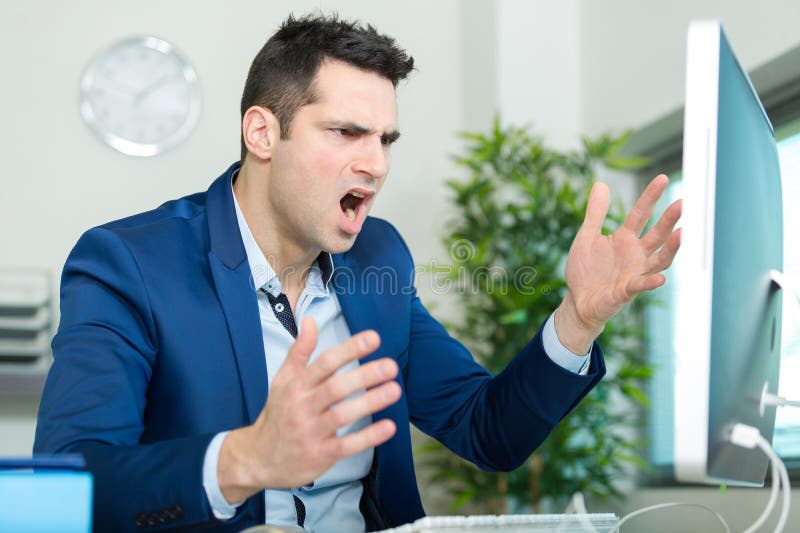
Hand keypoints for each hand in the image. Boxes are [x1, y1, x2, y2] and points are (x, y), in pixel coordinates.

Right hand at [217, 318, 400, 502]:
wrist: (258, 459)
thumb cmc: (278, 415)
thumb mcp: (283, 380)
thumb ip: (299, 351)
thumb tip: (311, 321)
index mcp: (296, 386)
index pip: (325, 363)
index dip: (349, 349)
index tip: (374, 338)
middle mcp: (302, 407)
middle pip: (335, 388)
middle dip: (364, 375)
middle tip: (390, 365)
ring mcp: (310, 433)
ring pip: (342, 415)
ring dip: (370, 402)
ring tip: (395, 389)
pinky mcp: (320, 456)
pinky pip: (346, 446)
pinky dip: (368, 437)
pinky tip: (388, 426)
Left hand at [555, 174, 681, 352]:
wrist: (577, 300)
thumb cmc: (585, 270)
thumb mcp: (586, 237)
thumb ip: (595, 213)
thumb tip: (601, 184)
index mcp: (624, 238)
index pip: (640, 214)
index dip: (650, 197)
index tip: (663, 178)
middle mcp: (635, 254)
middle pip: (657, 235)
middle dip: (669, 220)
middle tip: (681, 203)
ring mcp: (634, 273)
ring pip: (659, 259)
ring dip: (671, 248)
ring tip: (682, 233)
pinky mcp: (626, 292)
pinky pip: (640, 286)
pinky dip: (649, 282)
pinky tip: (659, 279)